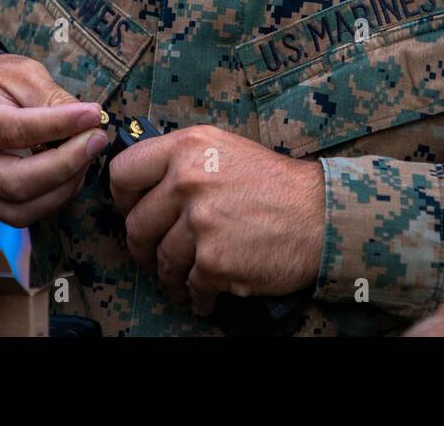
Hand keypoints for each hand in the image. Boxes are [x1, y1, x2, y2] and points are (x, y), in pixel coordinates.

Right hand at [0, 54, 107, 225]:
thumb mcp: (19, 73)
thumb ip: (50, 97)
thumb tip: (88, 120)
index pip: (14, 130)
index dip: (59, 125)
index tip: (93, 115)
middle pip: (18, 181)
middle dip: (67, 163)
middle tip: (97, 138)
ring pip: (23, 207)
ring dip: (66, 184)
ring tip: (87, 152)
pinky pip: (24, 214)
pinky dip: (56, 197)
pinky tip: (72, 171)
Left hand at [109, 125, 323, 313]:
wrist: (321, 215)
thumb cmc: (276, 184)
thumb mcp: (225, 148)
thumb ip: (184, 161)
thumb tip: (144, 185)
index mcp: (188, 147)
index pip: (123, 172)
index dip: (122, 198)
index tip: (131, 210)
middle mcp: (188, 180)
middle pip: (137, 224)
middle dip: (143, 247)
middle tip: (154, 255)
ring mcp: (199, 222)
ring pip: (161, 260)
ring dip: (169, 276)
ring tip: (183, 281)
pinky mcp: (213, 260)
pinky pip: (189, 286)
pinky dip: (196, 295)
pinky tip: (207, 294)